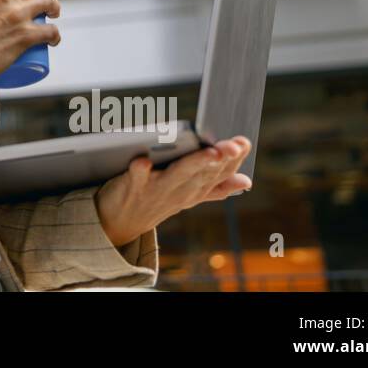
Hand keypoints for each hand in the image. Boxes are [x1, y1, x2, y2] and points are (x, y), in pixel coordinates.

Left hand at [94, 136, 252, 247]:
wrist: (120, 223)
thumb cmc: (157, 200)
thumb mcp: (189, 195)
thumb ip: (216, 187)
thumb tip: (246, 181)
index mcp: (195, 189)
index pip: (219, 173)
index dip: (233, 160)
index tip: (243, 143)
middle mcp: (180, 190)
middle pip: (202, 173)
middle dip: (219, 160)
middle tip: (232, 147)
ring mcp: (157, 189)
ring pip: (177, 175)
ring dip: (193, 163)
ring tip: (209, 151)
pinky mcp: (133, 186)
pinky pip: (137, 178)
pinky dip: (140, 169)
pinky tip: (143, 159)